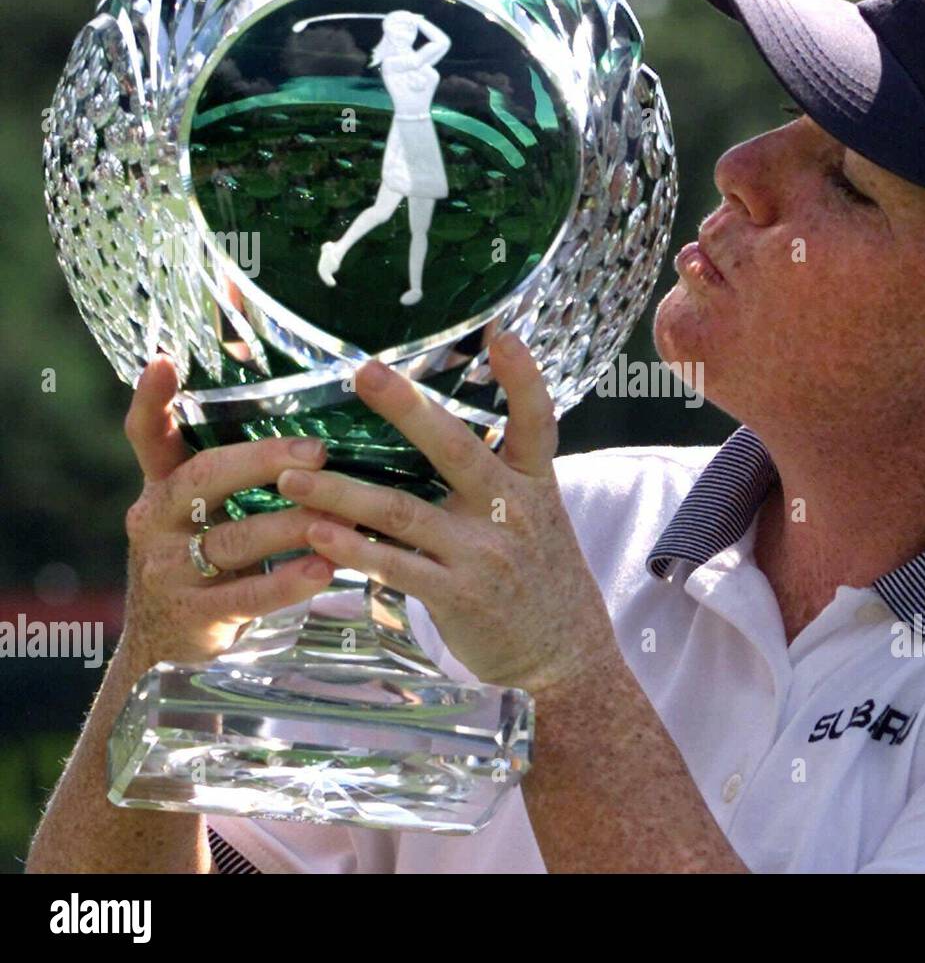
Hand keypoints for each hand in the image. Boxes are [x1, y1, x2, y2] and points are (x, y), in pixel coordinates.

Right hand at [120, 356, 355, 664]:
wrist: (166, 644)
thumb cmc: (204, 559)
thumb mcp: (206, 512)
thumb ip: (236, 472)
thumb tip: (311, 424)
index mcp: (161, 487)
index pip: (147, 437)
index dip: (152, 400)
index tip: (165, 362)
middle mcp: (156, 522)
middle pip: (204, 480)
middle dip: (261, 461)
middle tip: (317, 450)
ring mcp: (168, 571)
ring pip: (234, 538)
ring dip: (290, 524)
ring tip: (341, 513)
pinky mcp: (192, 616)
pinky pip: (244, 595)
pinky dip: (287, 581)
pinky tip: (325, 568)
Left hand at [278, 334, 619, 693]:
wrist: (565, 659)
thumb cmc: (543, 582)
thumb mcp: (540, 521)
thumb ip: (503, 480)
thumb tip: (449, 437)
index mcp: (537, 486)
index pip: (537, 423)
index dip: (523, 379)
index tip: (500, 335)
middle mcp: (513, 512)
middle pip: (456, 450)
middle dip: (407, 409)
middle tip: (364, 373)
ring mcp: (484, 555)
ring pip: (401, 512)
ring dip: (340, 490)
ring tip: (290, 473)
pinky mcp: (457, 595)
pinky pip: (394, 567)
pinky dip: (350, 549)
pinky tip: (315, 534)